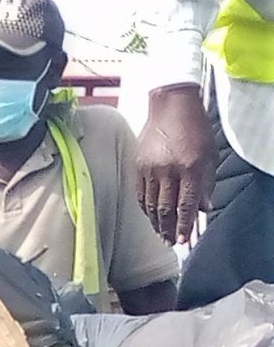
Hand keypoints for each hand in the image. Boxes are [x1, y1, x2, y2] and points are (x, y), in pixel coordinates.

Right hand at [138, 84, 215, 244]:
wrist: (171, 105)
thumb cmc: (194, 126)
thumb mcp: (209, 153)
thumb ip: (207, 182)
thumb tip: (204, 207)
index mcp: (189, 166)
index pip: (185, 204)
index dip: (184, 225)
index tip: (182, 239)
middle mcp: (168, 170)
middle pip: (165, 209)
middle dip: (167, 228)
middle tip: (169, 241)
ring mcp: (150, 169)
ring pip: (151, 204)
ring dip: (155, 222)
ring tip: (159, 233)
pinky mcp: (138, 167)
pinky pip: (141, 194)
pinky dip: (145, 208)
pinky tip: (150, 215)